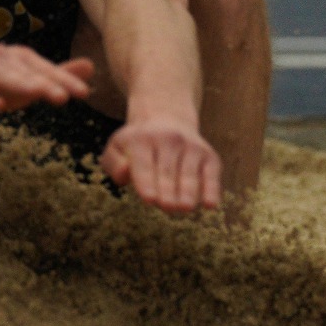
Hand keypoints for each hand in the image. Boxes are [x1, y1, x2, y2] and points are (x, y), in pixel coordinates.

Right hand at [0, 46, 92, 115]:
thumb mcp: (20, 75)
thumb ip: (53, 74)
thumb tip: (91, 67)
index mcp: (15, 59)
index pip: (42, 67)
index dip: (62, 78)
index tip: (85, 92)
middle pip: (24, 72)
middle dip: (46, 82)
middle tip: (68, 95)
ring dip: (19, 83)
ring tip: (39, 92)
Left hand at [100, 117, 220, 214]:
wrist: (166, 118)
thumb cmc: (137, 145)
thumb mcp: (117, 148)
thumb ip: (113, 163)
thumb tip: (124, 173)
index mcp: (141, 140)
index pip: (144, 165)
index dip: (146, 182)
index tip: (149, 199)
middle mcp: (168, 140)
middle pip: (167, 171)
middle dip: (168, 189)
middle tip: (167, 207)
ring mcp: (191, 147)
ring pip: (189, 173)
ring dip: (187, 191)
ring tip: (184, 207)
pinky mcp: (208, 155)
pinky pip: (211, 174)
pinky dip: (211, 188)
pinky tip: (210, 204)